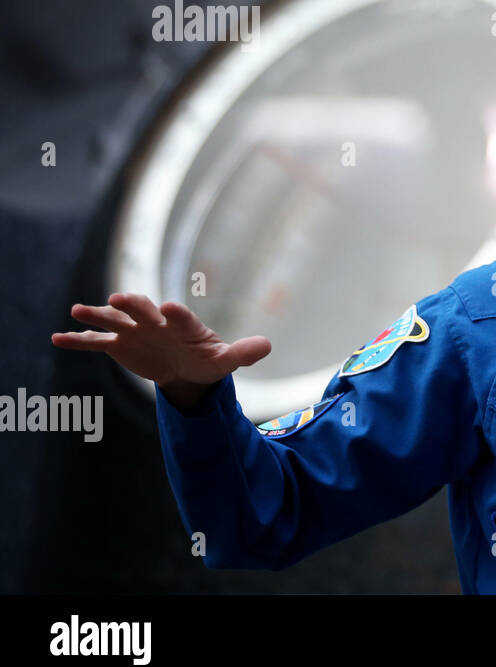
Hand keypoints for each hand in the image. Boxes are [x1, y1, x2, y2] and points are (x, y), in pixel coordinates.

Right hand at [52, 293, 270, 408]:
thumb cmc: (206, 359)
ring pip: (115, 321)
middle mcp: (157, 322)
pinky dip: (78, 340)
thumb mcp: (225, 360)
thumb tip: (268, 346)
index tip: (169, 307)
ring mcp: (135, 332)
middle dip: (133, 306)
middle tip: (119, 299)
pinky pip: (96, 343)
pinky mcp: (119, 346)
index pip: (181, 317)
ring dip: (98, 316)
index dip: (175, 313)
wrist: (186, 367)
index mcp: (185, 324)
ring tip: (78, 311)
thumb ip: (243, 353)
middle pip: (143, 311)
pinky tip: (57, 338)